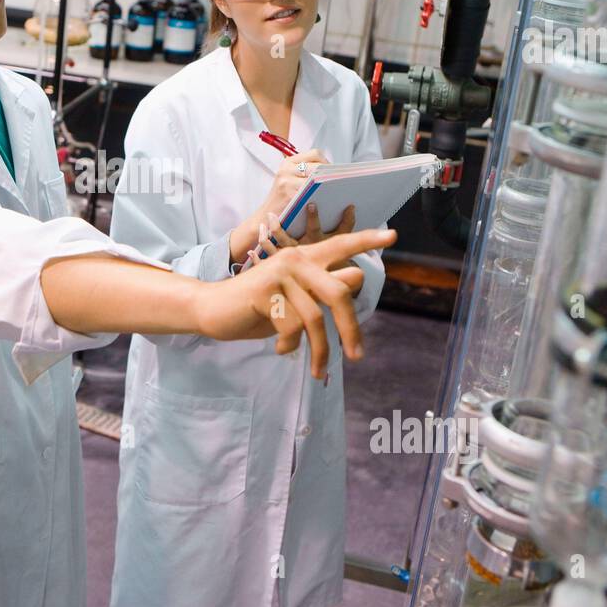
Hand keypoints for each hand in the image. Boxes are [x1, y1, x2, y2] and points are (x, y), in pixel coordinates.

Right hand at [197, 228, 396, 377]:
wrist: (213, 310)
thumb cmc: (259, 308)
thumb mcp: (296, 301)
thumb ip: (323, 291)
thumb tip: (358, 276)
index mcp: (306, 258)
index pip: (340, 245)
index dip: (366, 241)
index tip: (393, 236)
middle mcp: (295, 259)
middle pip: (339, 292)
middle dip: (350, 328)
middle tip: (357, 356)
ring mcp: (280, 273)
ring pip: (315, 317)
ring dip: (320, 350)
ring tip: (318, 370)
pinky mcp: (265, 292)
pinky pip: (292, 326)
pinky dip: (290, 345)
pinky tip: (280, 349)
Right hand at [229, 149, 326, 264]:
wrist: (266, 217)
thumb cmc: (284, 200)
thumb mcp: (290, 180)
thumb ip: (306, 172)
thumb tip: (333, 170)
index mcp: (288, 162)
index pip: (315, 154)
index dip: (327, 162)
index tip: (332, 172)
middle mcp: (286, 169)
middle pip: (317, 164)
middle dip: (330, 173)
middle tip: (338, 182)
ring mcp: (287, 181)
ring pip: (316, 177)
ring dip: (328, 184)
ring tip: (336, 190)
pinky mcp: (289, 194)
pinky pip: (312, 191)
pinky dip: (322, 195)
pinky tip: (328, 200)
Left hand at [247, 203, 356, 267]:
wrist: (328, 286)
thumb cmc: (334, 259)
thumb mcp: (341, 242)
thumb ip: (346, 224)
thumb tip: (351, 206)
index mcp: (317, 244)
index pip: (315, 229)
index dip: (313, 217)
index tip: (310, 204)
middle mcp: (302, 253)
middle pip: (288, 242)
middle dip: (278, 229)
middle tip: (270, 216)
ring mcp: (290, 263)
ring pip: (274, 252)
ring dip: (265, 240)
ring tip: (260, 228)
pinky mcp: (279, 271)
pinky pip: (265, 266)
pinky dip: (257, 259)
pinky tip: (251, 251)